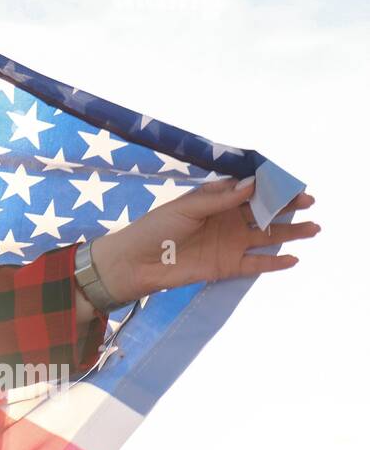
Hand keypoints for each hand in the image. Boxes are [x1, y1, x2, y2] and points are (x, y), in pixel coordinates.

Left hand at [95, 176, 319, 303]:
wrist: (135, 263)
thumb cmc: (155, 228)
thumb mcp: (186, 208)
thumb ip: (219, 199)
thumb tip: (253, 184)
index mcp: (215, 200)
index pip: (249, 190)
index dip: (270, 186)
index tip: (291, 183)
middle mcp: (226, 220)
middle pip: (263, 211)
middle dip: (286, 206)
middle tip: (309, 202)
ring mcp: (229, 243)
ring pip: (266, 236)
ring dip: (289, 233)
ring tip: (314, 228)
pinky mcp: (226, 266)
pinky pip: (256, 264)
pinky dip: (274, 262)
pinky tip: (294, 259)